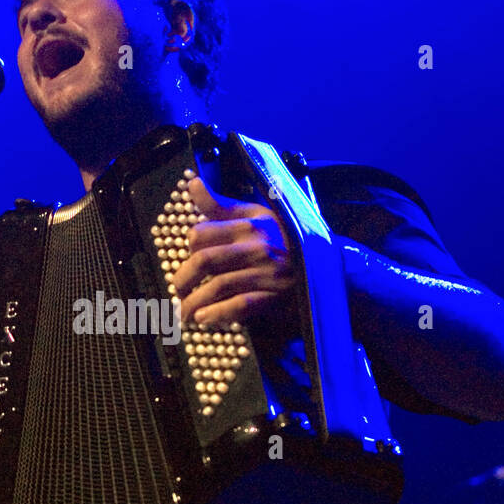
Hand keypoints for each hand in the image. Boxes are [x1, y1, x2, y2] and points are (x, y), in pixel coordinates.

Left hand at [171, 176, 297, 326]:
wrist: (324, 265)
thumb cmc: (283, 238)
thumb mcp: (256, 215)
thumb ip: (221, 205)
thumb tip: (194, 184)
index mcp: (249, 224)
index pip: (202, 234)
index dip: (188, 248)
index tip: (187, 258)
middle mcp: (255, 246)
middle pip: (204, 260)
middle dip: (183, 279)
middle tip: (178, 289)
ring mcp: (265, 272)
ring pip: (218, 286)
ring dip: (194, 303)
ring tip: (185, 312)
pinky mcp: (273, 296)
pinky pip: (239, 305)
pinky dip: (218, 314)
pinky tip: (204, 318)